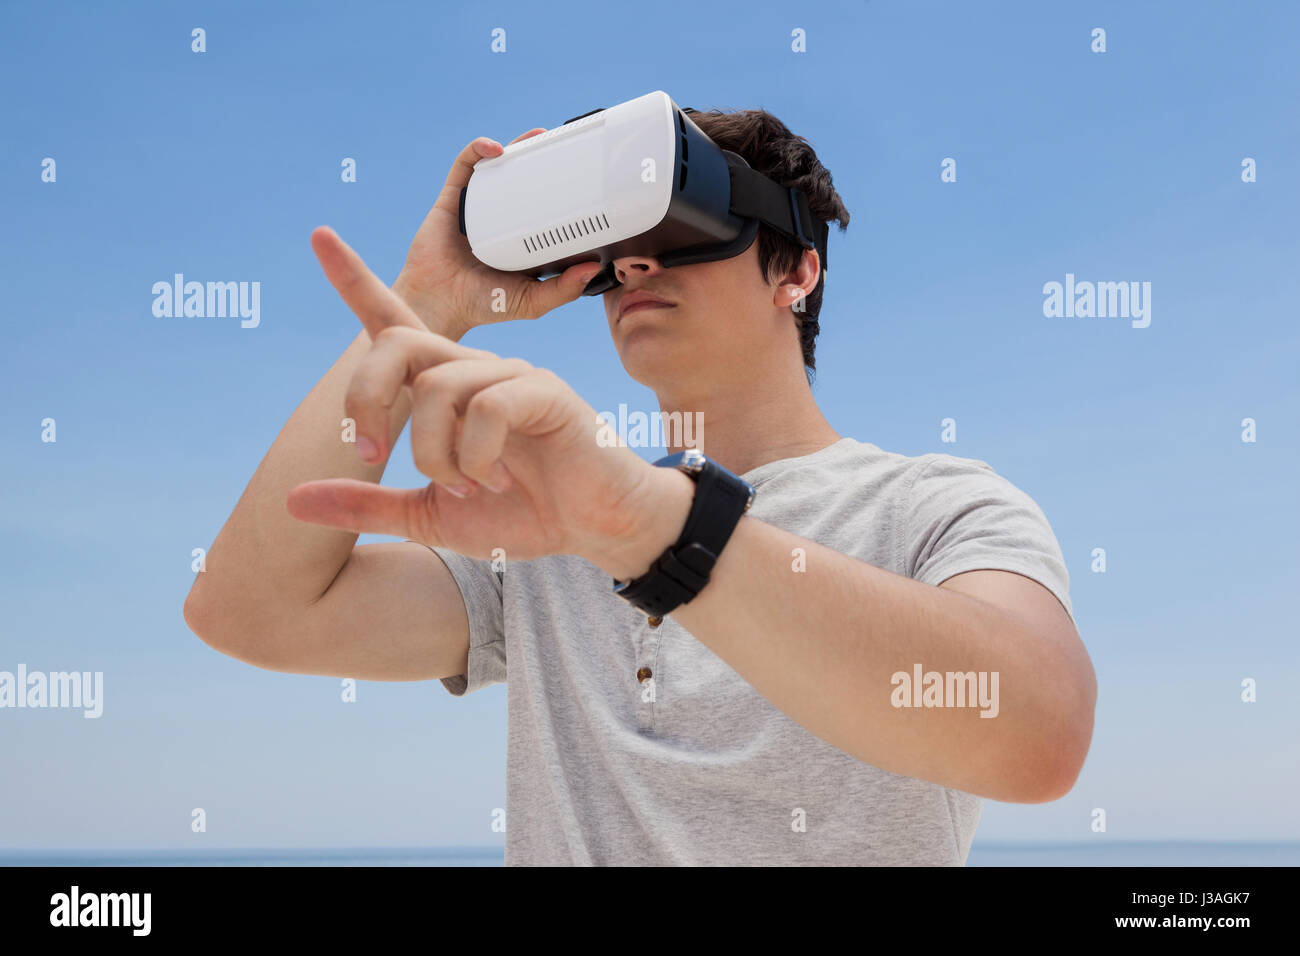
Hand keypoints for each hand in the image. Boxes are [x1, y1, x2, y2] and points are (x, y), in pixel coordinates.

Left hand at [288, 228, 692, 578]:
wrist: (592, 528)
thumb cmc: (519, 513)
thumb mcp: (428, 516)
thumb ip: (367, 505)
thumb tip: (291, 499)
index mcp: (445, 388)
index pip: (393, 320)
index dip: (355, 281)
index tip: (319, 237)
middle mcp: (474, 368)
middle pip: (396, 342)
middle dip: (366, 396)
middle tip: (372, 454)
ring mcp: (511, 373)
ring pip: (437, 386)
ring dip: (435, 453)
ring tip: (467, 486)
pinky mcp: (545, 390)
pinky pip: (487, 407)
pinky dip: (476, 456)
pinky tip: (498, 481)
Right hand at [392, 128, 604, 336]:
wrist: (440, 304)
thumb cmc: (484, 304)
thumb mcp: (531, 301)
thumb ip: (562, 290)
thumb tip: (592, 269)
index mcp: (521, 235)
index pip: (547, 204)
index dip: (564, 186)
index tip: (586, 175)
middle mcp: (501, 216)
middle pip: (525, 177)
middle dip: (543, 157)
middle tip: (566, 144)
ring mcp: (477, 204)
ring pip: (499, 165)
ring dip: (517, 144)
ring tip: (538, 136)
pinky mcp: (453, 197)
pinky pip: (466, 164)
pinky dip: (479, 149)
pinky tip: (495, 148)